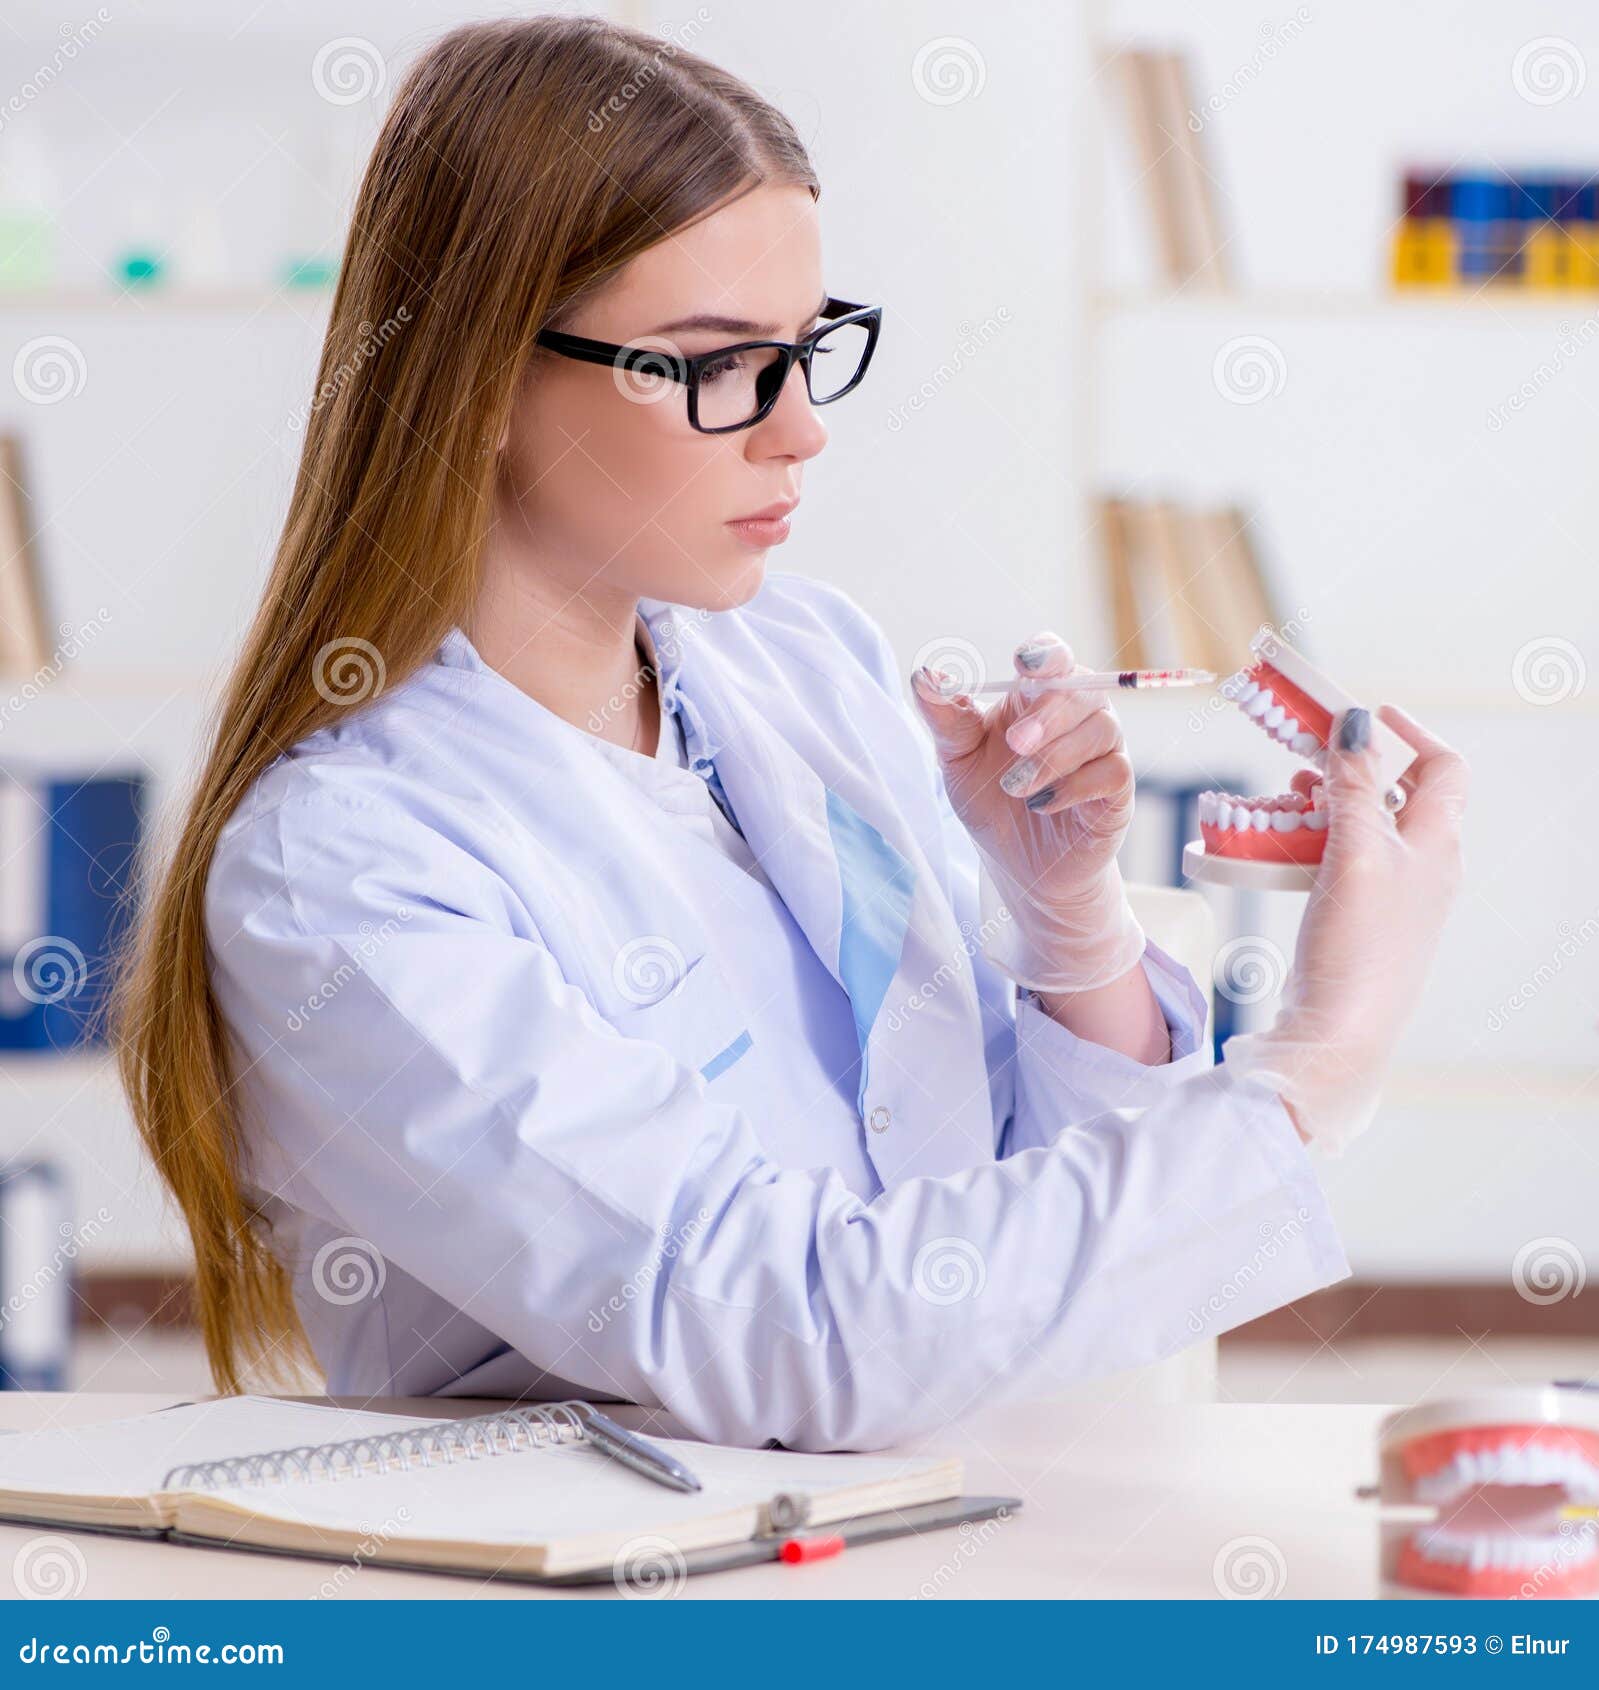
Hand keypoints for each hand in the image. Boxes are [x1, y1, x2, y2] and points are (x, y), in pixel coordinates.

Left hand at [911, 631, 1145, 991]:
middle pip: (1080, 689)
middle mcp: (1078, 713)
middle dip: (1047, 715)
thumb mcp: (957, 758)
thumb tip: (922, 676)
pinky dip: (1075, 787)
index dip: (1045, 653)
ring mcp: (1103, 748)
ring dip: (1054, 758)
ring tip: (1017, 789)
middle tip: (1015, 743)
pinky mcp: (1117, 788)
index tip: (1025, 662)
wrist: (1014, 863)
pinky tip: (1043, 804)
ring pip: (1100, 729)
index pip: (1053, 657)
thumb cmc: (990, 798)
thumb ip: (944, 717)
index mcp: (1037, 696)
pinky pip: (1111, 771)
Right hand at [1222, 703, 1469, 1151]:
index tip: (1367, 714)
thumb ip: (1353, 785)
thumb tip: (1357, 723)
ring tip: (1289, 796)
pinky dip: (1320, 842)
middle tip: (1309, 755)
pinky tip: (1285, 847)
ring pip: (1370, 830)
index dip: (1409, 735)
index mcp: (1437, 845)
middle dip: (1356, 767)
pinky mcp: (1365, 923)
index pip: (1444, 769)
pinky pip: (1349, 864)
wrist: (1339, 1033)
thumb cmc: (1358, 946)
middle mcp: (1426, 868)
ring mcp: (1398, 898)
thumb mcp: (1356, 853)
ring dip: (1332, 804)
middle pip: (1402, 796)